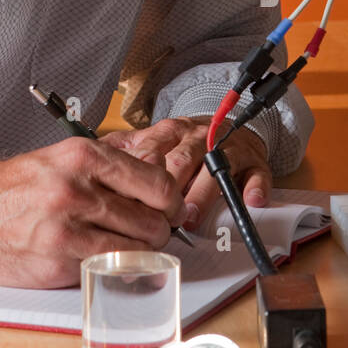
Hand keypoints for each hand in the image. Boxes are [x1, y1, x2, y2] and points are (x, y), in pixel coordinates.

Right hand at [0, 136, 190, 287]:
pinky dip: (112, 270)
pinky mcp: (56, 263)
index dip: (170, 202)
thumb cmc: (11, 188)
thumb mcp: (60, 158)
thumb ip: (108, 166)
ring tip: (125, 247)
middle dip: (157, 231)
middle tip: (147, 233)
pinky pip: (106, 271)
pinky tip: (101, 261)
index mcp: (82, 156)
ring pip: (136, 249)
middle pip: (153, 220)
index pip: (157, 183)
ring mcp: (66, 229)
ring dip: (139, 253)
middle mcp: (76, 189)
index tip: (169, 210)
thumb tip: (159, 179)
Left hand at [100, 116, 271, 233]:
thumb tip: (90, 173)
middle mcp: (196, 138)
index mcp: (167, 133)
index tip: (127, 206)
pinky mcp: (254, 164)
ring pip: (215, 168)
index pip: (149, 153)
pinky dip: (254, 189)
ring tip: (193, 217)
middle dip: (170, 191)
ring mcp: (227, 150)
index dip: (138, 183)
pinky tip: (249, 202)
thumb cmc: (183, 146)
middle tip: (159, 219)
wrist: (230, 128)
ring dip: (204, 193)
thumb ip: (124, 156)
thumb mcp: (151, 144)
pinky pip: (257, 175)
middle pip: (181, 161)